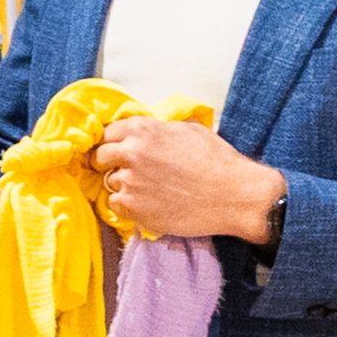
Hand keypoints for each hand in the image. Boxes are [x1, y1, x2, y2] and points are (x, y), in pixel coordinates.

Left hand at [91, 115, 283, 243]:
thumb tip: (145, 131)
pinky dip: (128, 205)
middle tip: (129, 171)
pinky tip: (149, 203)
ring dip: (123, 185)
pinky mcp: (133, 207)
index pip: (107, 133)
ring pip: (109, 182)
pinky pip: (115, 205)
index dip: (114, 143)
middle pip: (100, 157)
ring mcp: (130, 181)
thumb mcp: (189, 130)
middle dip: (111, 163)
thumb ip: (159, 129)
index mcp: (142, 130)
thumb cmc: (218, 161)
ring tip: (149, 189)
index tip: (118, 150)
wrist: (235, 196)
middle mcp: (130, 153)